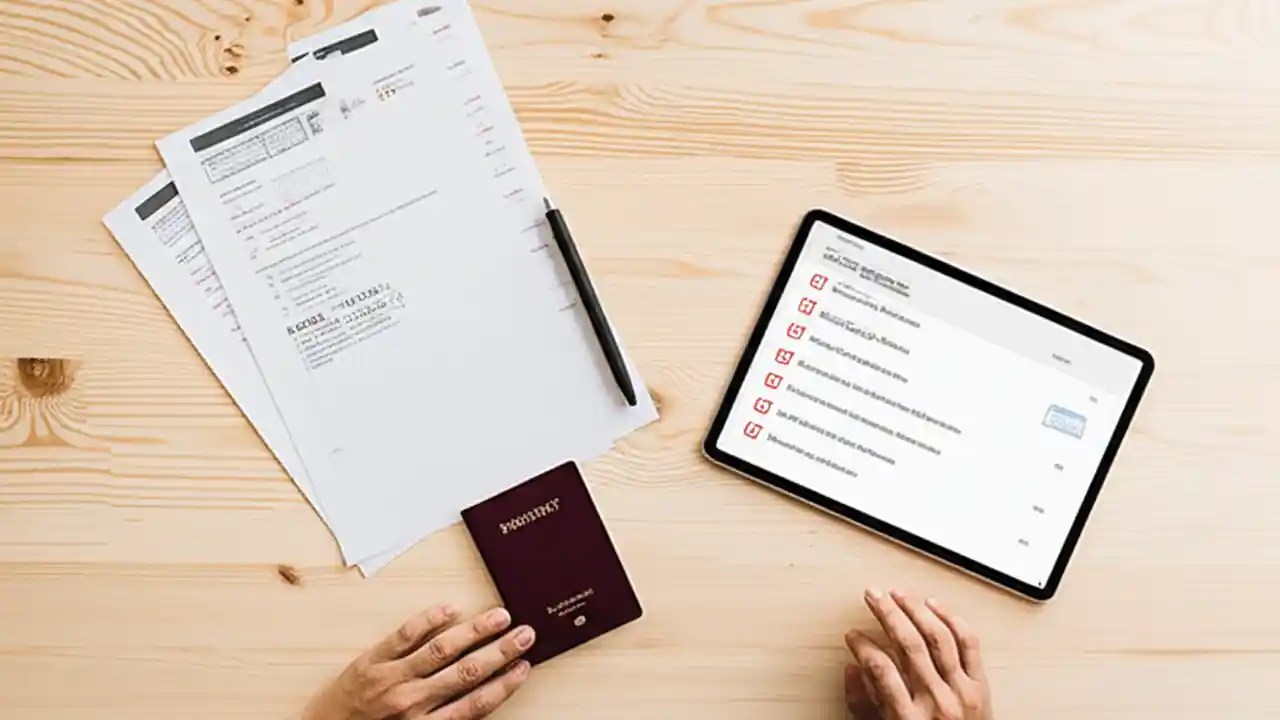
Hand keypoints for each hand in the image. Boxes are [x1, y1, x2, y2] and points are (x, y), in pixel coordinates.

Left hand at [304, 605, 535, 719]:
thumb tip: (479, 702)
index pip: (476, 704)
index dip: (504, 685)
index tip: (523, 668)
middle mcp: (411, 703)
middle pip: (466, 673)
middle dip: (500, 652)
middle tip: (524, 634)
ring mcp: (390, 679)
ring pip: (441, 651)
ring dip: (474, 632)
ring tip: (499, 617)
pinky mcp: (370, 662)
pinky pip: (403, 636)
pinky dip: (428, 621)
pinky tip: (449, 609)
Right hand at [844, 589, 992, 719]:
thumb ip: (864, 705)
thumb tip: (853, 669)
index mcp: (909, 719)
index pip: (881, 668)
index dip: (863, 645)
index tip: (854, 635)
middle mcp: (937, 702)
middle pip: (908, 643)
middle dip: (886, 613)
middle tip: (872, 596)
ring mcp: (962, 692)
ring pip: (938, 637)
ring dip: (915, 609)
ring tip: (899, 594)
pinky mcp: (981, 686)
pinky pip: (968, 643)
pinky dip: (952, 619)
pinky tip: (935, 606)